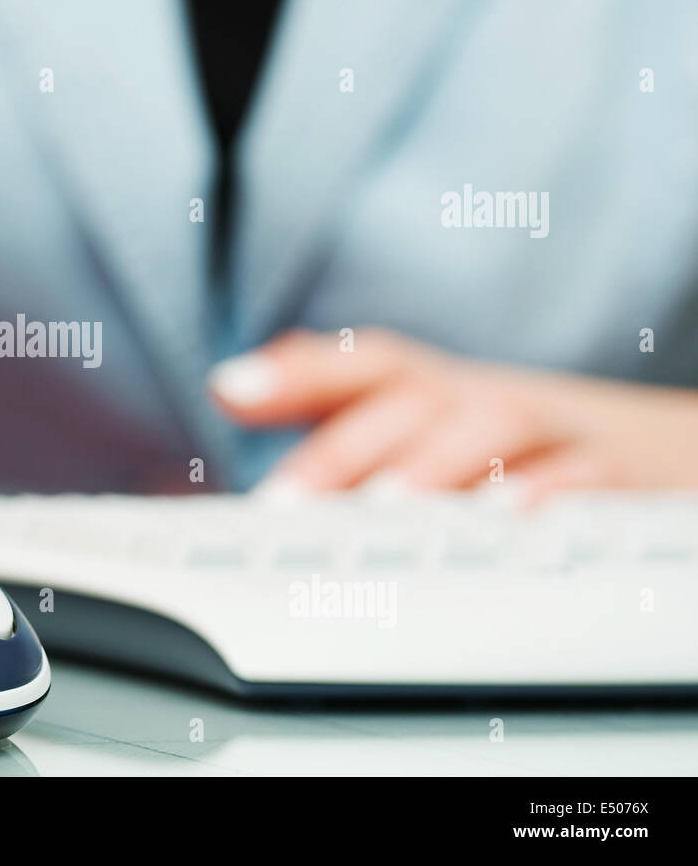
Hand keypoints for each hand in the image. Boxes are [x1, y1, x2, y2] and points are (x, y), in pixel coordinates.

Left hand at [209, 327, 697, 500]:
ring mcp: (558, 432)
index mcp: (442, 393)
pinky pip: (590, 476)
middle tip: (285, 505)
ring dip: (434, 465)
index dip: (298, 371)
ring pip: (494, 427)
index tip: (229, 388)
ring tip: (383, 507)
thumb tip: (230, 396)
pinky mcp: (623, 474)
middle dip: (344, 448)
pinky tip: (510, 517)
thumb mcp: (434, 431)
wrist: (668, 456)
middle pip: (414, 399)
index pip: (367, 365)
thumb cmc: (522, 452)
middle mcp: (491, 400)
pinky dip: (551, 492)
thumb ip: (335, 422)